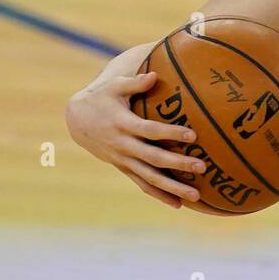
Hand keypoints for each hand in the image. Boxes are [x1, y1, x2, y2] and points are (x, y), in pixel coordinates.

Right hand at [66, 70, 204, 208]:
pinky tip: (178, 204)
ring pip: (150, 177)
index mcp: (123, 124)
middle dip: (178, 164)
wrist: (76, 120)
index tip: (193, 135)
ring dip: (173, 187)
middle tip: (202, 167)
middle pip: (154, 158)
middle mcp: (123, 145)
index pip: (150, 131)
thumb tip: (155, 75)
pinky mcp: (124, 168)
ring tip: (196, 195)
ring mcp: (123, 159)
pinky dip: (160, 195)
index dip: (171, 133)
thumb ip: (135, 82)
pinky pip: (143, 184)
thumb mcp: (114, 86)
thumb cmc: (102, 98)